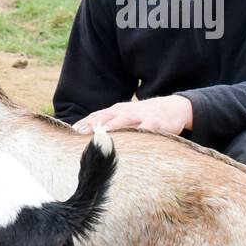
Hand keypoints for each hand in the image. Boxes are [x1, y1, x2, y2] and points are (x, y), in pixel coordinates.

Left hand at [73, 95, 193, 134]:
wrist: (174, 107)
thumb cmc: (143, 115)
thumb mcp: (124, 116)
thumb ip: (107, 123)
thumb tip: (85, 135)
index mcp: (116, 111)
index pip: (97, 116)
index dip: (84, 123)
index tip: (71, 131)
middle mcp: (126, 112)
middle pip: (106, 117)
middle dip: (93, 124)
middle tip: (80, 133)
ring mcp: (140, 117)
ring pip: (124, 121)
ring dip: (112, 126)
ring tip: (101, 134)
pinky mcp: (155, 124)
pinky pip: (146, 129)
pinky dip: (139, 132)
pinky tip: (132, 138)